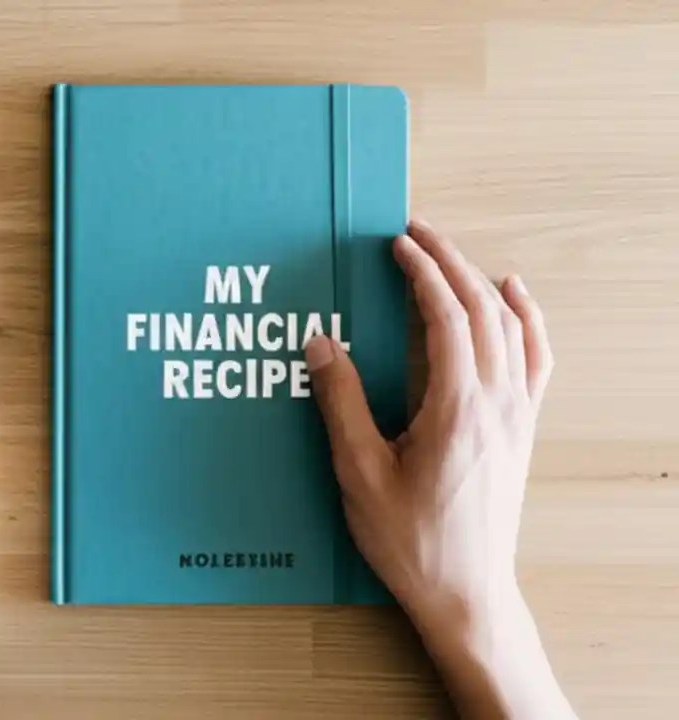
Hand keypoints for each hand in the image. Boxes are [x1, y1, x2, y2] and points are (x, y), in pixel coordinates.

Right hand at [306, 219, 573, 718]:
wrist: (466, 592)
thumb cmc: (410, 541)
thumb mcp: (359, 473)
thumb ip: (341, 404)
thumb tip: (322, 345)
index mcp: (456, 409)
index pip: (446, 317)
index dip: (422, 273)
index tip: (398, 245)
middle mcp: (497, 403)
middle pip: (482, 309)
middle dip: (450, 262)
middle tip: (417, 233)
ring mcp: (517, 415)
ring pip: (512, 327)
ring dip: (481, 282)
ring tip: (452, 255)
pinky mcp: (522, 429)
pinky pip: (536, 357)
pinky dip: (527, 318)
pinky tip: (514, 298)